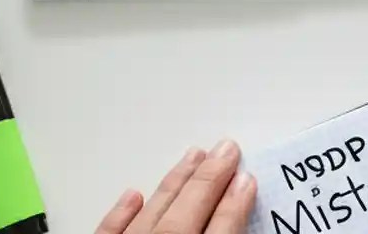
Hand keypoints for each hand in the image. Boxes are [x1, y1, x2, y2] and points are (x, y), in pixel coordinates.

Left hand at [95, 140, 257, 233]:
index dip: (234, 206)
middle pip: (185, 216)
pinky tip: (132, 195)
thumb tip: (240, 217)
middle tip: (227, 150)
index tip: (247, 180)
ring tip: (193, 156)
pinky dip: (121, 215)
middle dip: (208, 180)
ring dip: (173, 184)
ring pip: (150, 216)